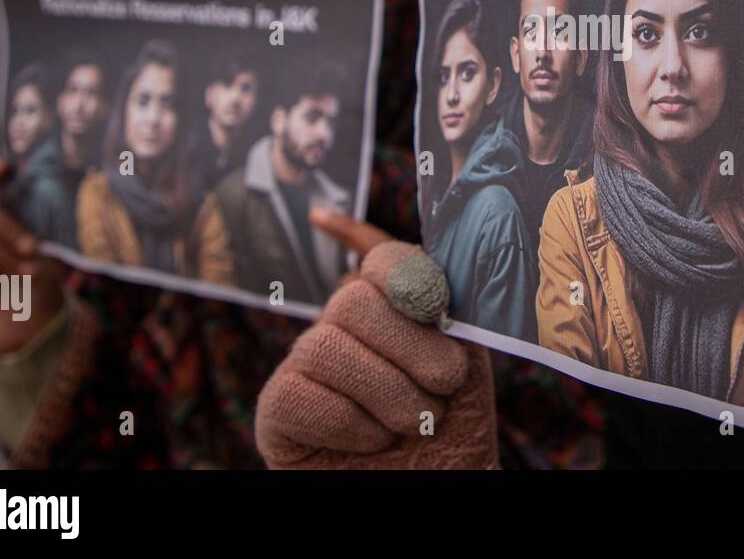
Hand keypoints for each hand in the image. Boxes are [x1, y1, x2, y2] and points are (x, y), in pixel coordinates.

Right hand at [256, 219, 497, 468]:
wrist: (441, 485)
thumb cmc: (453, 431)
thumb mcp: (466, 364)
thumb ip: (448, 312)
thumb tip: (426, 261)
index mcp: (388, 306)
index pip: (382, 259)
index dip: (409, 276)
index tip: (438, 306)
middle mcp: (341, 327)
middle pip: (353, 300)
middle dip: (411, 347)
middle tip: (444, 386)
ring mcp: (304, 366)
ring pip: (324, 347)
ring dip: (388, 393)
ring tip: (415, 422)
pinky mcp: (277, 410)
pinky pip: (301, 397)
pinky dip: (352, 426)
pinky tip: (374, 441)